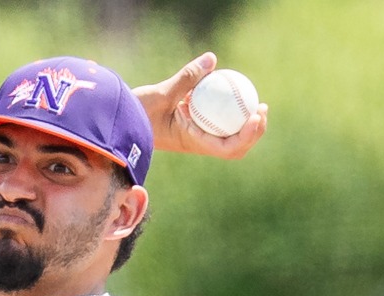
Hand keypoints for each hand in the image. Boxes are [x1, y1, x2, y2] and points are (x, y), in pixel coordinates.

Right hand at [132, 52, 267, 159]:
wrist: (122, 122)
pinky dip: (232, 113)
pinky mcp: (195, 128)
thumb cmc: (137, 112)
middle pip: (235, 147)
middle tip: (262, 108)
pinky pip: (220, 123)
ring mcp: (198, 137)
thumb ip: (187, 77)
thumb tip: (212, 59)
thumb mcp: (162, 93)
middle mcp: (198, 143)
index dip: (247, 135)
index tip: (254, 116)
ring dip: (247, 124)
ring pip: (230, 137)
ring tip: (258, 104)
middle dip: (254, 132)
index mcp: (192, 142)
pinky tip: (237, 95)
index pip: (227, 147)